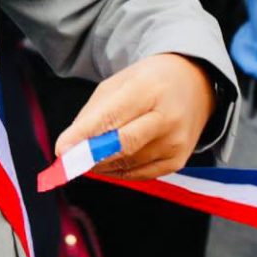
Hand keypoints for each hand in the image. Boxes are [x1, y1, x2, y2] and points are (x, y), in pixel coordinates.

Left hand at [54, 53, 214, 178]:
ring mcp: (176, 142)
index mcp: (149, 89)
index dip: (85, 135)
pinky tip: (106, 164)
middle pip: (123, 145)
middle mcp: (167, 117)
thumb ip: (94, 113)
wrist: (195, 85)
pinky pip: (140, 174)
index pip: (112, 116)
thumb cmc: (148, 82)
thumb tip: (69, 146)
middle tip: (68, 161)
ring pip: (128, 163)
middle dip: (90, 156)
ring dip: (100, 165)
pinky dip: (118, 171)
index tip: (62, 148)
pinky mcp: (178, 160)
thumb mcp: (118, 83)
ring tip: (86, 157)